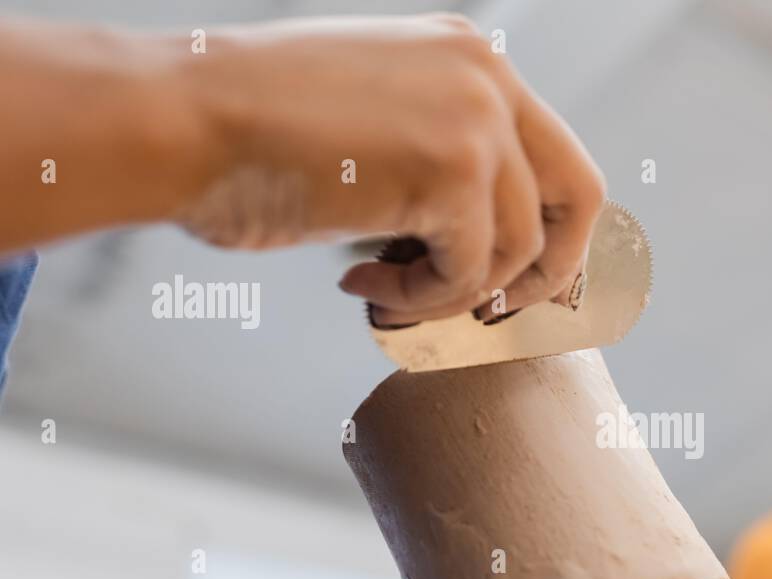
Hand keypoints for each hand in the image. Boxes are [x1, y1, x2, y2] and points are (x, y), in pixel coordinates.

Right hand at [176, 13, 604, 323]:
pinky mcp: (453, 169)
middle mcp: (487, 77)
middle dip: (547, 272)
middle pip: (581, 197)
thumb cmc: (252, 137)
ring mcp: (476, 119)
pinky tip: (361, 285)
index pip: (555, 158)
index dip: (543, 234)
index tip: (502, 282)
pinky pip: (472, 274)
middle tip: (493, 314)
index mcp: (471, 61)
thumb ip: (443, 163)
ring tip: (384, 295)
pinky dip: (422, 302)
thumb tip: (494, 247)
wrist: (180, 123)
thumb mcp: (375, 130)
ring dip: (454, 296)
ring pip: (520, 251)